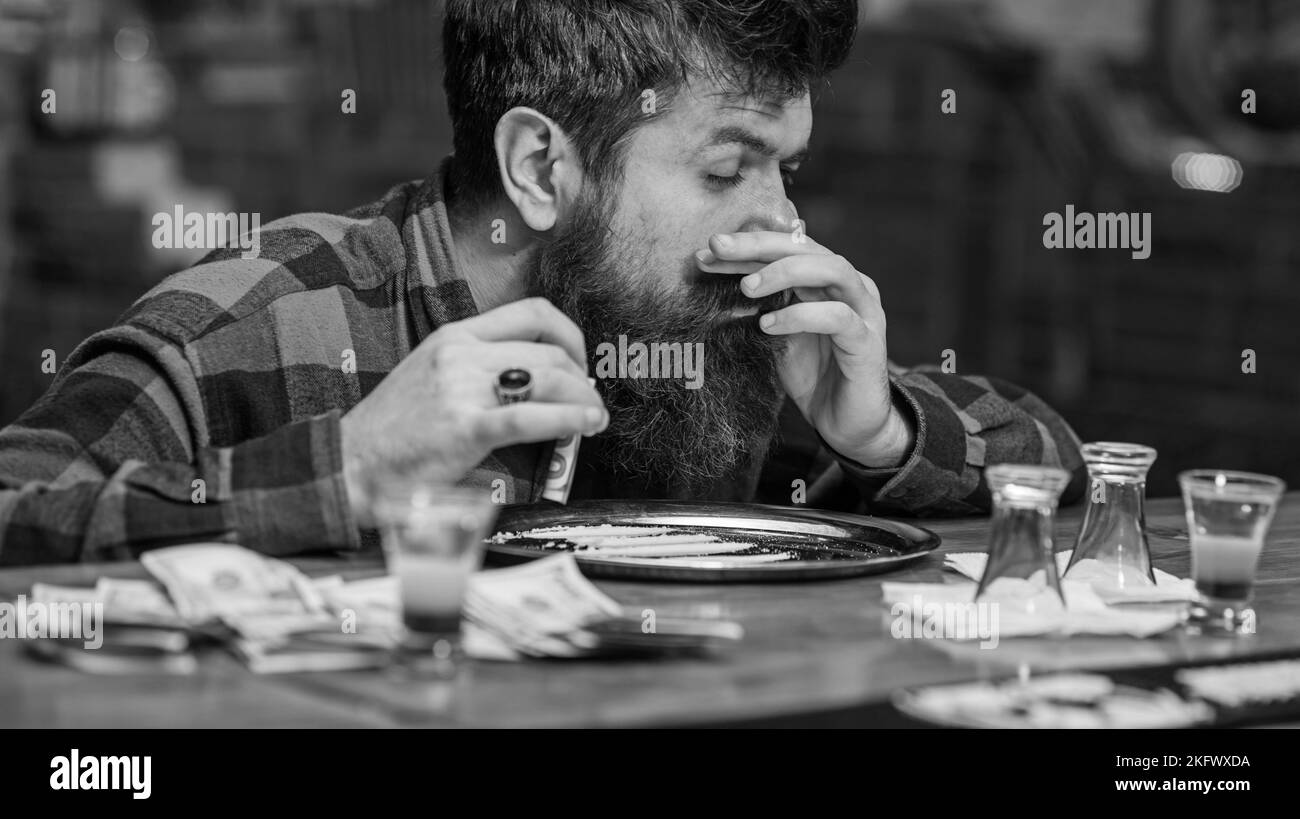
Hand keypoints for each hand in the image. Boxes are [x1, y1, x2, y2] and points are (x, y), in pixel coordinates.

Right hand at [340, 298, 607, 520]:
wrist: (350, 463)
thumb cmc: (394, 429)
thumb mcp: (432, 374)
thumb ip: (478, 369)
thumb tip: (539, 380)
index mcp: (455, 335)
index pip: (533, 312)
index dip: (571, 335)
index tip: (580, 362)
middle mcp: (461, 354)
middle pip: (549, 351)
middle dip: (583, 378)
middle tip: (591, 402)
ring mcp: (462, 388)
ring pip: (549, 378)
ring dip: (585, 400)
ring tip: (594, 419)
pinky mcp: (465, 428)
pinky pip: (531, 417)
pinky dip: (570, 419)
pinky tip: (586, 426)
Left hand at [696, 230, 912, 466]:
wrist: (846, 425)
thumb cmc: (814, 377)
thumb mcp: (778, 336)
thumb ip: (759, 305)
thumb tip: (718, 281)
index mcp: (828, 281)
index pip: (787, 249)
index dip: (746, 248)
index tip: (706, 253)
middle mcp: (851, 287)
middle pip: (807, 248)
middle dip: (759, 245)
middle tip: (718, 247)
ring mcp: (864, 312)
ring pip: (833, 270)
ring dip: (785, 271)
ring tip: (746, 287)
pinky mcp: (868, 342)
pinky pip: (838, 317)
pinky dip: (801, 315)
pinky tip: (768, 325)